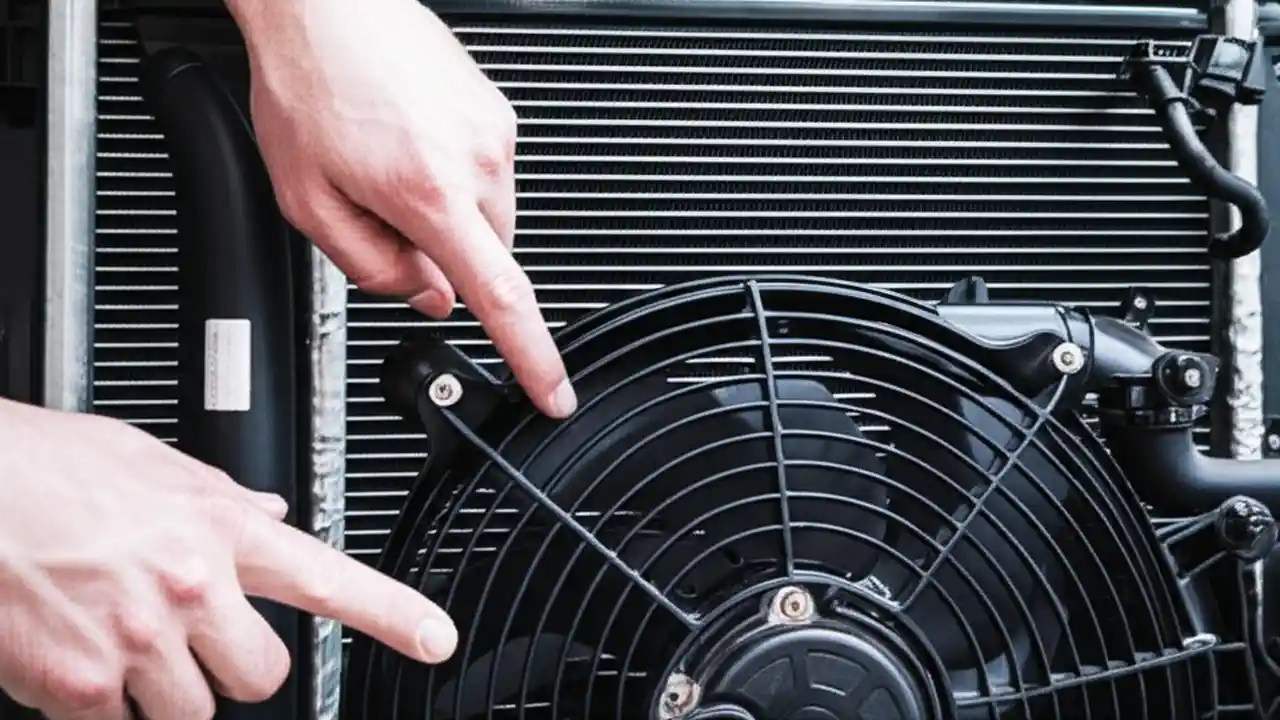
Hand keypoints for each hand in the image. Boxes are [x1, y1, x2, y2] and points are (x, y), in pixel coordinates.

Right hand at [0, 399, 455, 719]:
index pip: (329, 579)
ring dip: (162, 695)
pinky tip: (74, 660)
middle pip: (262, 677)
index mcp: (220, 529)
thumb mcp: (152, 466)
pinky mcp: (79, 686)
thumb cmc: (46, 468)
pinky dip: (99, 710)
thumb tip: (274, 515)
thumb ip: (223, 499)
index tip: (435, 639)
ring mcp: (139, 642)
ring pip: (192, 715)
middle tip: (191, 642)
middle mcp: (192, 588)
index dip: (394, 614)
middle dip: (232, 670)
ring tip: (120, 641)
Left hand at [227, 0, 577, 417]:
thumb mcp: (309, 199)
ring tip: (392, 166)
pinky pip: (488, 170)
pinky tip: (408, 143)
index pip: (501, 298)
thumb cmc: (309, 86)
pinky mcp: (497, 110)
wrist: (325, 5)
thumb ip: (371, 266)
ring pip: (489, 214)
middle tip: (388, 220)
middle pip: (488, 255)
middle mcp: (478, 163)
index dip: (532, 357)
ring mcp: (494, 132)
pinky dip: (454, 176)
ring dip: (450, 214)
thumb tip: (424, 296)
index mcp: (430, 195)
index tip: (555, 394)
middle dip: (446, 258)